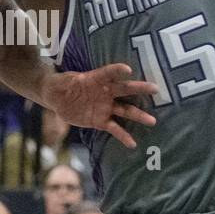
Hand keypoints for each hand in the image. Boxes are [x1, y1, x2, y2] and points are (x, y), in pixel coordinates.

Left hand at [41, 63, 156, 148]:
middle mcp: (106, 92)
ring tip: (152, 121)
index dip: (117, 71)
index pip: (108, 73)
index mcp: (96, 79)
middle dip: (140, 89)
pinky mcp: (101, 121)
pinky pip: (114, 128)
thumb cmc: (61, 85)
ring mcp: (106, 107)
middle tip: (155, 89)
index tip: (128, 70)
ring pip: (125, 110)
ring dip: (138, 115)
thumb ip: (62, 83)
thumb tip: (61, 83)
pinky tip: (133, 143)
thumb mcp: (59, 82)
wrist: (59, 99)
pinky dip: (123, 136)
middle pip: (125, 89)